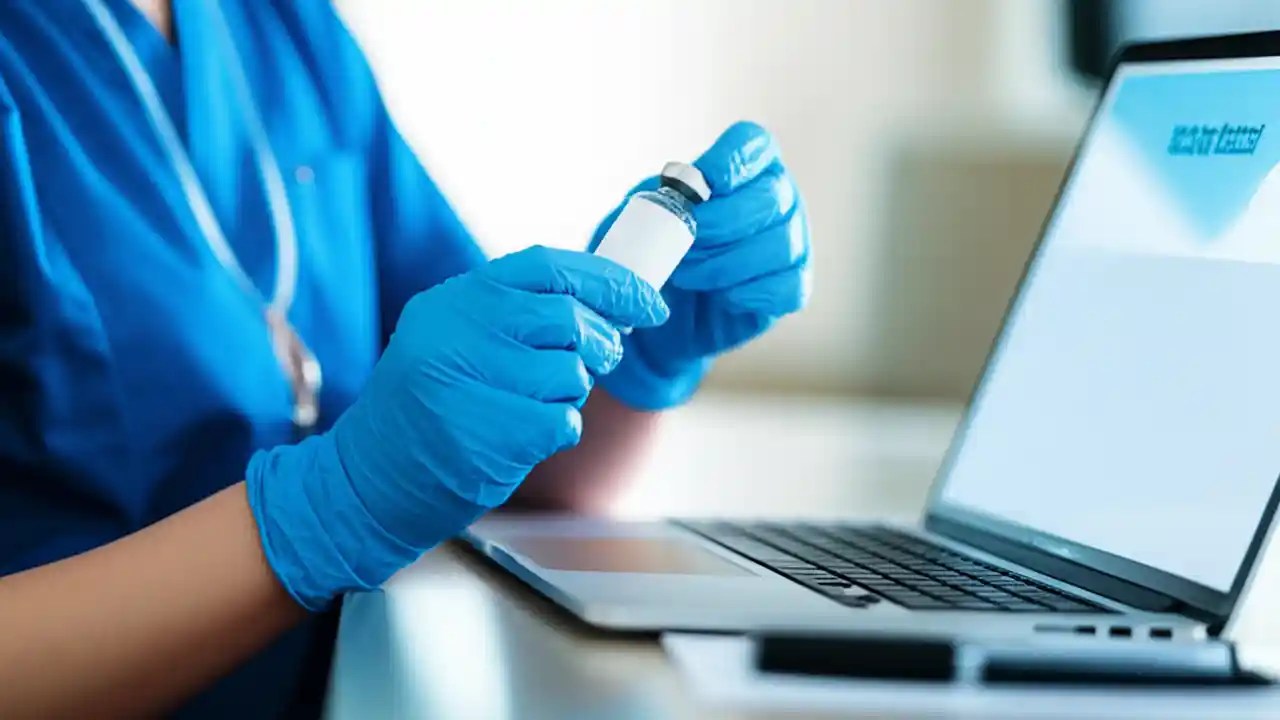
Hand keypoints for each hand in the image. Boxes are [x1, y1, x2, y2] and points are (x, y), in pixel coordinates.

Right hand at [245, 246, 667, 608]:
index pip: (547, 266)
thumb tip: (609, 306)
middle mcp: (455, 330)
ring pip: (570, 372)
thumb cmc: (428, 412)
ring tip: (523, 408)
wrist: (369, 482)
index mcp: (451, 300)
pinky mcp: (486, 431)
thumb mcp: (456, 342)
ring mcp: (467, 380)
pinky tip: (517, 439)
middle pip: (568, 318)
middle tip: (596, 362)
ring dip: (567, 394)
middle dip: (599, 344)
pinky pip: (562, 420)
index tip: (647, 303)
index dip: (608, 282)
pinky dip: (556, 431)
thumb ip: (517, 316)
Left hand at [595, 121, 811, 409]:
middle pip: (772, 196)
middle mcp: (775, 198)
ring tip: (687, 275)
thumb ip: (648, 206)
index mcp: (742, 168)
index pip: (752, 144)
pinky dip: (750, 295)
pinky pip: (790, 288)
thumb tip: (661, 200)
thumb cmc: (653, 258)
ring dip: (727, 263)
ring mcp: (790, 243)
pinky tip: (722, 298)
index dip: (733, 160)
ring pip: (781, 244)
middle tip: (686, 243)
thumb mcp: (635, 224)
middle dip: (723, 222)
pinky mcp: (792, 286)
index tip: (705, 184)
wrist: (657, 318)